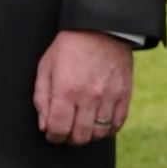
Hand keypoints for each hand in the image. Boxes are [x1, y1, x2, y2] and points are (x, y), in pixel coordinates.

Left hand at [33, 29, 133, 146]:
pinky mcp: (124, 94)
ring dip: (88, 135)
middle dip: (69, 139)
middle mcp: (89, 97)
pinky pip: (117, 124)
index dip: (53, 137)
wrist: (101, 28)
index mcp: (66, 90)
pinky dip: (107, 129)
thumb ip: (42, 99)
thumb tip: (45, 126)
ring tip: (82, 126)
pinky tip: (98, 122)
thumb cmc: (69, 47)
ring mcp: (109, 96)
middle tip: (66, 131)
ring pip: (99, 134)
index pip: (58, 129)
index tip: (52, 133)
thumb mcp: (46, 68)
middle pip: (80, 137)